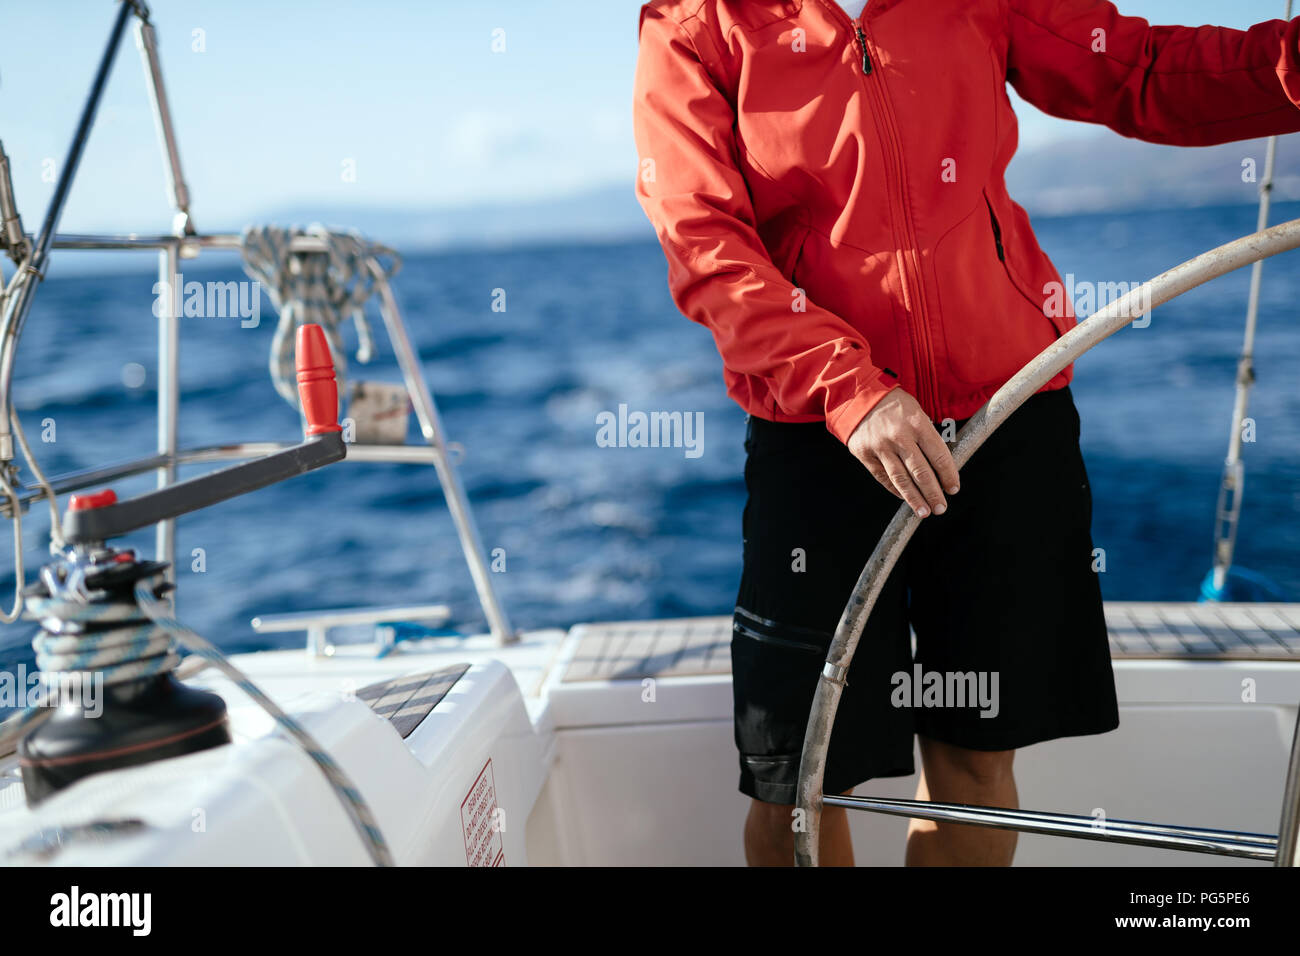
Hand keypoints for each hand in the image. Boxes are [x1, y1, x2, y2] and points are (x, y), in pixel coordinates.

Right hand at [847, 389, 959, 517]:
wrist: (858, 395)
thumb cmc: (894, 406)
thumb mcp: (917, 412)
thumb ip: (928, 437)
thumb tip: (942, 468)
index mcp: (917, 424)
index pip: (939, 456)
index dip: (948, 475)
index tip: (953, 489)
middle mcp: (898, 436)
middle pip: (920, 472)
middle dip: (933, 493)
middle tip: (941, 508)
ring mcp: (880, 446)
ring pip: (900, 479)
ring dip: (914, 499)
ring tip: (924, 512)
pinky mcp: (864, 454)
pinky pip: (882, 477)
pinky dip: (894, 489)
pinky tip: (903, 497)